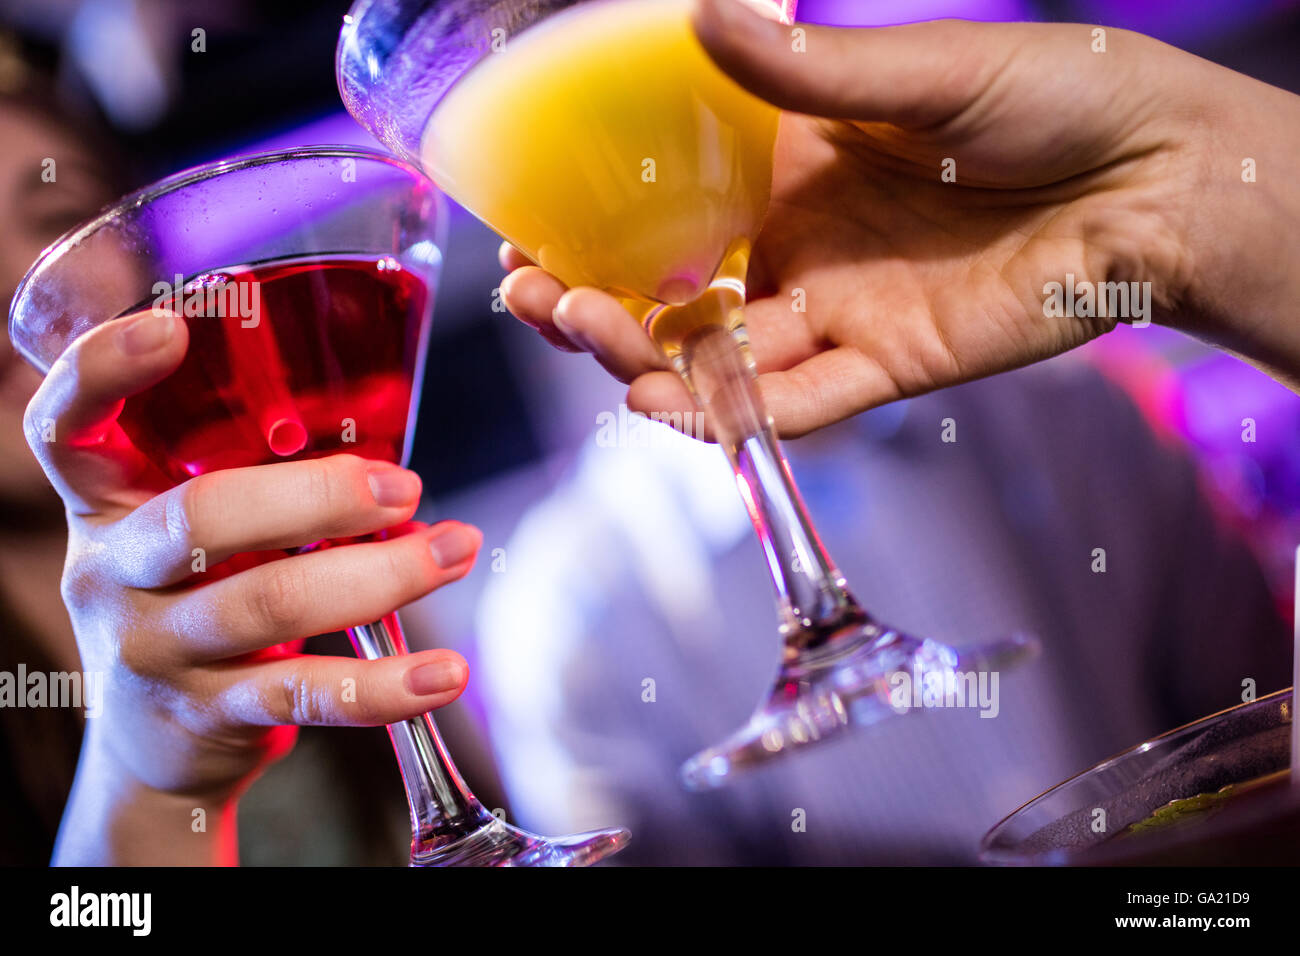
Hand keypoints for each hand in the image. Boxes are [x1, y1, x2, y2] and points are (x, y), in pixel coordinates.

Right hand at [27, 309, 480, 863]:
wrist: (158, 749)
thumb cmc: (193, 604)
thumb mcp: (186, 537)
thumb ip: (250, 483)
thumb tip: (386, 455)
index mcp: (106, 504)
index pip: (66, 428)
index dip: (101, 373)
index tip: (172, 328)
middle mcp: (116, 573)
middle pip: (203, 517)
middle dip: (320, 495)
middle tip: (405, 487)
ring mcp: (156, 649)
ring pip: (270, 603)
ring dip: (381, 574)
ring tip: (455, 550)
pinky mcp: (210, 713)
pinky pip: (307, 693)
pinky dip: (387, 684)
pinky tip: (445, 673)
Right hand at [501, 0, 1299, 435]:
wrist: (1160, 175)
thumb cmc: (1056, 94)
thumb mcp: (920, 72)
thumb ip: (807, 74)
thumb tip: (700, 20)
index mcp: (794, 170)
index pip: (670, 212)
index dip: (597, 229)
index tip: (530, 231)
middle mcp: (803, 248)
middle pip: (676, 298)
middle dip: (596, 304)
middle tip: (535, 295)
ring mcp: (841, 312)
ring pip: (721, 359)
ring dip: (642, 359)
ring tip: (581, 331)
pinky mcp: (890, 366)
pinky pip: (797, 404)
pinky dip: (731, 415)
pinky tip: (659, 402)